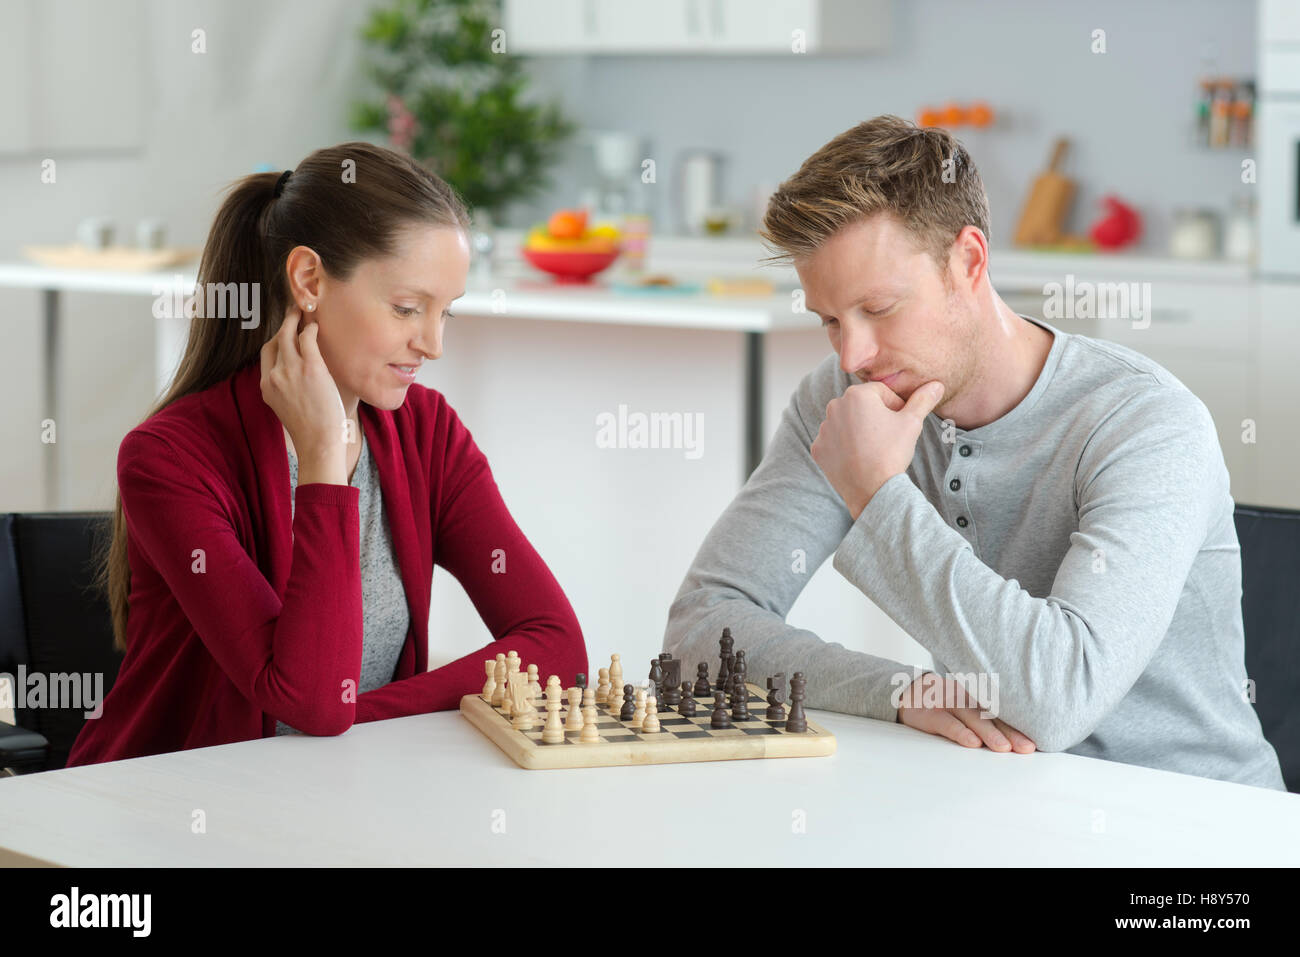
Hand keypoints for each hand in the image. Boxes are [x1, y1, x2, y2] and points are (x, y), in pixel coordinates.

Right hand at [259, 303, 347, 470]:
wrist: (318, 442)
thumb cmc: (310, 430)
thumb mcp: (287, 408)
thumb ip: (285, 390)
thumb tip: (295, 380)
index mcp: (266, 386)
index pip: (266, 353)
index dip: (275, 339)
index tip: (283, 332)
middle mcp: (274, 375)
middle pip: (275, 340)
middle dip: (283, 324)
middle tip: (293, 312)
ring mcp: (291, 370)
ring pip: (289, 335)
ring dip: (295, 320)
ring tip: (304, 311)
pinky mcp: (311, 367)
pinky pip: (307, 339)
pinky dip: (311, 329)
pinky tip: (316, 326)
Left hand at [811, 379, 944, 519]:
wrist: (872, 489)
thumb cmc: (892, 452)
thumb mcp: (912, 422)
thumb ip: (922, 400)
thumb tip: (937, 385)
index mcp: (856, 394)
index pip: (880, 392)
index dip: (895, 405)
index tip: (901, 422)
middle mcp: (834, 407)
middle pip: (861, 406)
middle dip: (875, 416)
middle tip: (889, 436)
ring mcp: (823, 429)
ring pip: (846, 423)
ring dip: (859, 430)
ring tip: (874, 448)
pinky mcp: (818, 448)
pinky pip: (834, 442)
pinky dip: (844, 447)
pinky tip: (858, 457)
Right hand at [896, 672, 1035, 752]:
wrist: (908, 693)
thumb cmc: (945, 707)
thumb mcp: (967, 710)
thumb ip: (987, 720)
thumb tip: (1015, 744)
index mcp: (979, 701)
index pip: (1003, 715)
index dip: (1019, 728)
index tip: (1036, 744)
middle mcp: (968, 700)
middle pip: (993, 718)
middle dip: (1011, 733)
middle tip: (1027, 748)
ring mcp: (949, 704)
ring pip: (973, 719)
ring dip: (990, 734)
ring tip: (1004, 749)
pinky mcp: (931, 713)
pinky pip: (948, 723)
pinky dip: (960, 732)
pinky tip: (972, 743)